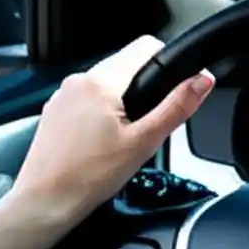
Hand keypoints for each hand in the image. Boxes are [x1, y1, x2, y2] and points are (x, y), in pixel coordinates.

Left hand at [7, 35, 213, 227]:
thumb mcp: (144, 142)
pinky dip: (99, 114)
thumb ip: (176, 107)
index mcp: (102, 81)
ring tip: (122, 139)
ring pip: (105, 84)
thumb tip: (202, 81)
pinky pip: (86, 100)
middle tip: (146, 126)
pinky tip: (100, 143)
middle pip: (125, 66)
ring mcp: (62, 96)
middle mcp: (78, 81)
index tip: (175, 86)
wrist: (46, 202)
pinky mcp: (54, 111)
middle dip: (143, 88)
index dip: (167, 62)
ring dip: (120, 102)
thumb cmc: (89, 177)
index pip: (145, 46)